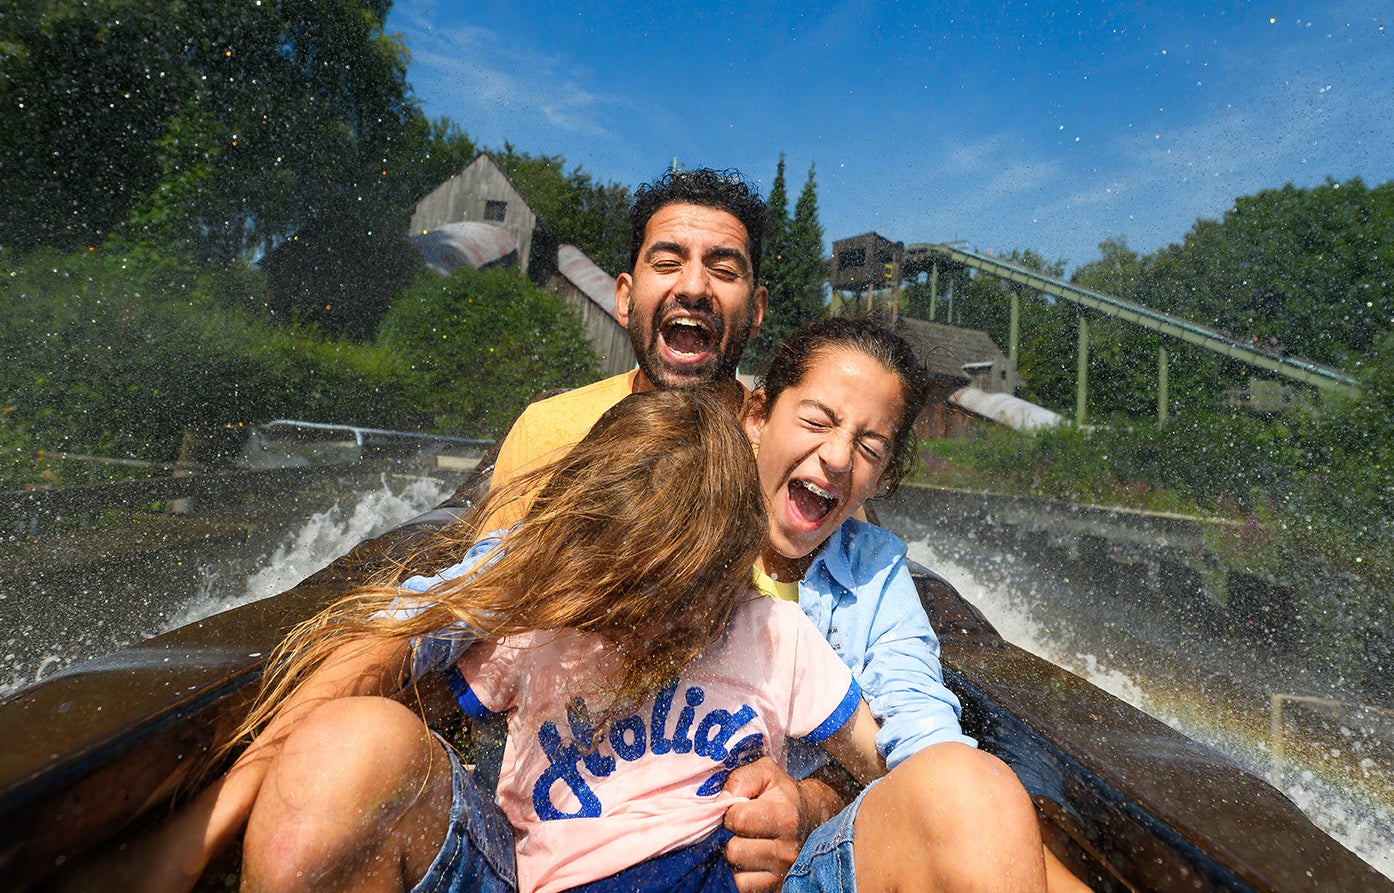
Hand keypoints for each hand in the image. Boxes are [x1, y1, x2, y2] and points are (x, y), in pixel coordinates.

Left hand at [721, 756, 804, 892]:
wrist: (809, 820)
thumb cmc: (782, 795)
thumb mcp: (766, 773)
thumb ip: (742, 777)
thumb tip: (720, 800)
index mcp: (787, 819)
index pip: (738, 819)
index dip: (730, 811)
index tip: (739, 807)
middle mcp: (787, 851)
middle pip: (734, 851)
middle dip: (731, 836)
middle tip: (742, 828)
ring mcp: (782, 874)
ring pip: (736, 872)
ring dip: (735, 856)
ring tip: (747, 842)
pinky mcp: (775, 889)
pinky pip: (743, 887)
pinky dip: (740, 875)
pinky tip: (750, 860)